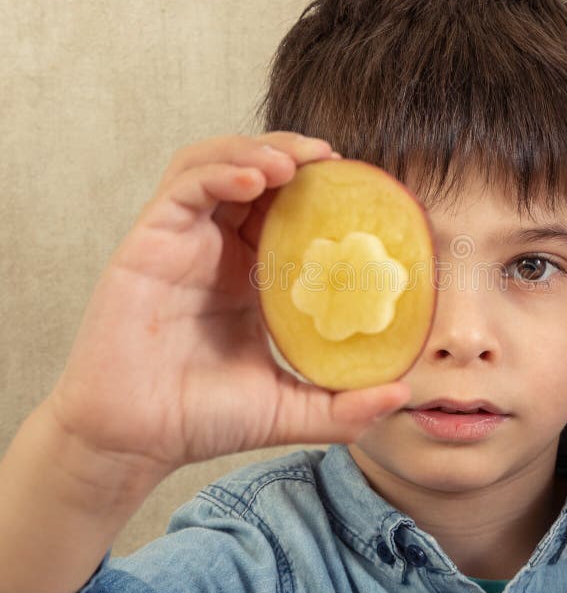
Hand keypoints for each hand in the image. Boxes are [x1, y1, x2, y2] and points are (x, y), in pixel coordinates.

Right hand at [46, 132, 410, 482]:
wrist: (137, 441)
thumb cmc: (203, 418)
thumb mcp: (288, 408)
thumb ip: (343, 406)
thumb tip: (402, 397)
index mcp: (251, 275)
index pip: (287, 211)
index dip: (319, 190)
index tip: (358, 185)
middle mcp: (218, 250)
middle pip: (254, 175)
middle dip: (291, 154)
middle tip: (331, 157)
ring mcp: (183, 242)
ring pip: (216, 166)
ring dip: (255, 151)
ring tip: (294, 162)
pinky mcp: (149, 242)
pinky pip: (183, 188)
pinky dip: (219, 172)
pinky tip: (254, 180)